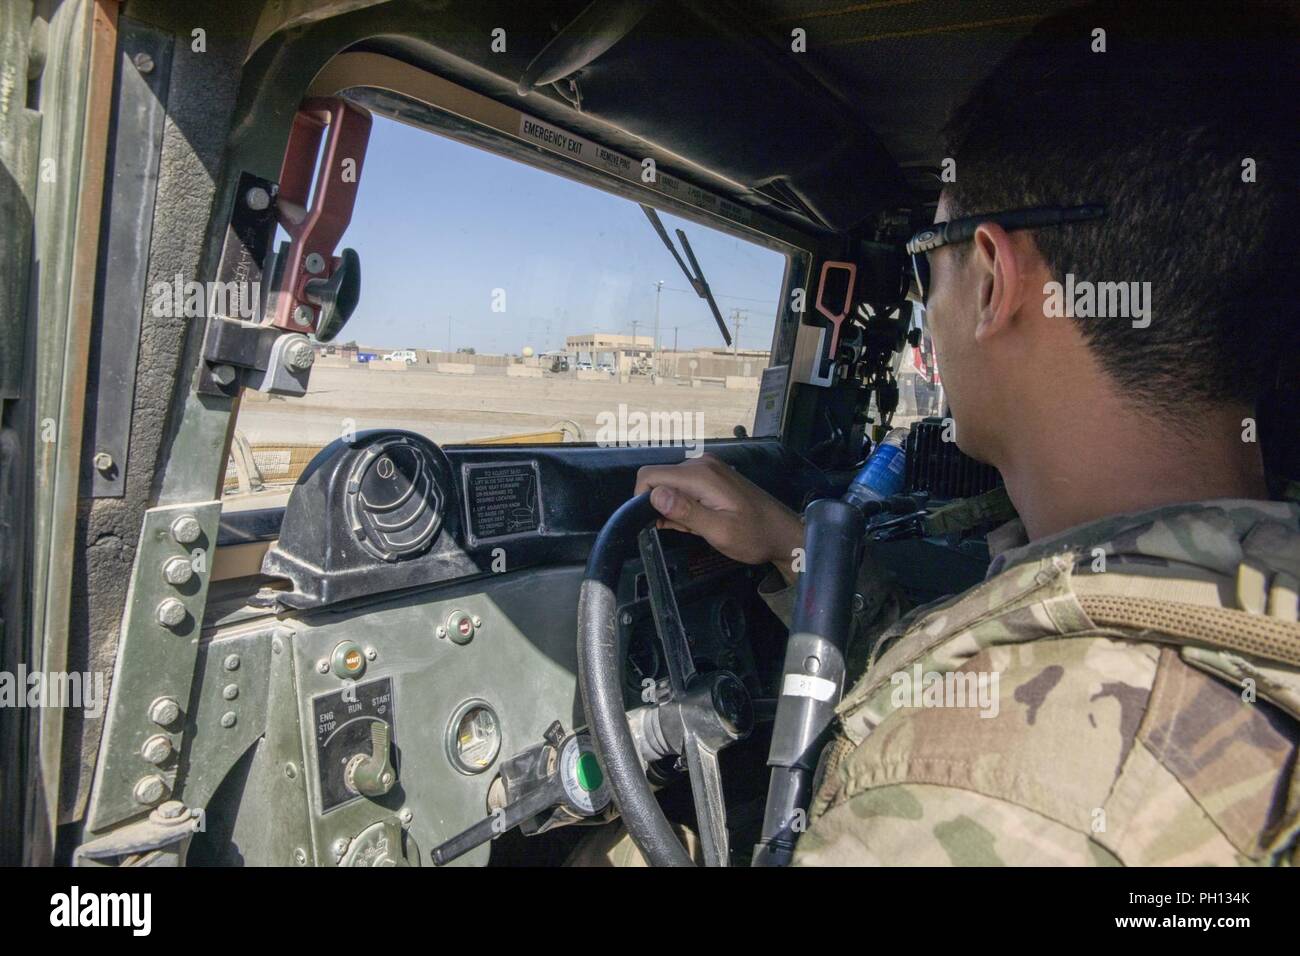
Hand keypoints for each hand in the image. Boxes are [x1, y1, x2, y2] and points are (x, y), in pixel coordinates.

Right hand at [634, 454, 803, 584]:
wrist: (783, 533)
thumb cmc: (754, 536)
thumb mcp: (719, 531)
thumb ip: (686, 512)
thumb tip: (654, 495)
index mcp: (700, 475)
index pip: (650, 475)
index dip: (640, 500)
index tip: (650, 523)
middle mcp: (701, 464)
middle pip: (659, 480)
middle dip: (661, 507)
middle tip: (685, 530)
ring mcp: (708, 468)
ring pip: (671, 486)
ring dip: (675, 509)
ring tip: (699, 527)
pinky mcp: (712, 476)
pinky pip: (685, 488)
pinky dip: (686, 506)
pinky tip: (703, 521)